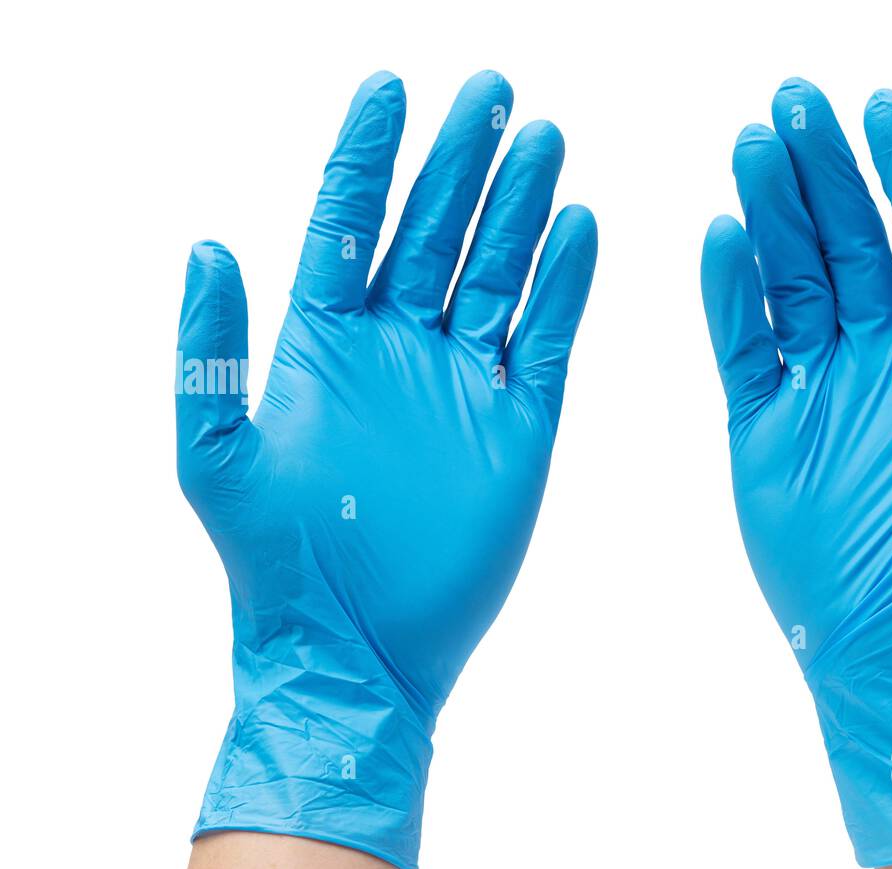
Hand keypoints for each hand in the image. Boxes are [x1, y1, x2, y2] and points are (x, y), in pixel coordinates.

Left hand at [176, 71, 596, 868]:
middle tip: (493, 91)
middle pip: (433, 232)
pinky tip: (577, 227)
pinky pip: (547, 340)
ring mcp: (463, 384)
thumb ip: (210, 354)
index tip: (391, 89)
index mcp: (322, 344)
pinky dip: (566, 284)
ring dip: (519, 206)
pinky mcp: (521, 425)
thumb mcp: (217, 460)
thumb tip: (207, 245)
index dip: (368, 156)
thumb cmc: (279, 565)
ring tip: (543, 138)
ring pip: (497, 272)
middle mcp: (397, 350)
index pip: (346, 224)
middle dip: (460, 160)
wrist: (358, 651)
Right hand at [700, 79, 891, 864]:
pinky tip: (719, 238)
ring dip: (771, 213)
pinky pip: (741, 347)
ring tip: (751, 145)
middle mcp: (886, 358)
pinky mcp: (764, 428)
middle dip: (825, 171)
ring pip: (790, 279)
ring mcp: (821, 388)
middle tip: (794, 101)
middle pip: (851, 242)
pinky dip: (728, 295)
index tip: (885, 106)